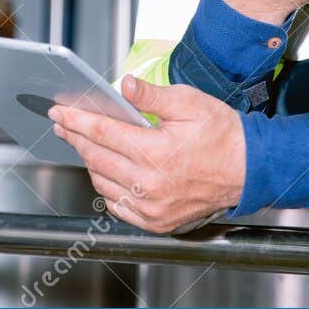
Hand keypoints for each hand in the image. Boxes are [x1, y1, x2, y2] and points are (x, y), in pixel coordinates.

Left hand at [50, 76, 243, 233]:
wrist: (248, 169)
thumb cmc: (222, 135)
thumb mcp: (188, 103)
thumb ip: (151, 95)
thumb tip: (123, 86)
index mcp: (155, 152)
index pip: (102, 132)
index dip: (76, 119)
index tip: (60, 112)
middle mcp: (148, 185)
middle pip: (96, 157)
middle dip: (76, 137)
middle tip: (65, 124)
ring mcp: (151, 208)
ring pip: (102, 182)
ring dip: (90, 161)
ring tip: (86, 142)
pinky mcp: (155, 222)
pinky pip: (116, 205)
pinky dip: (107, 185)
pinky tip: (108, 169)